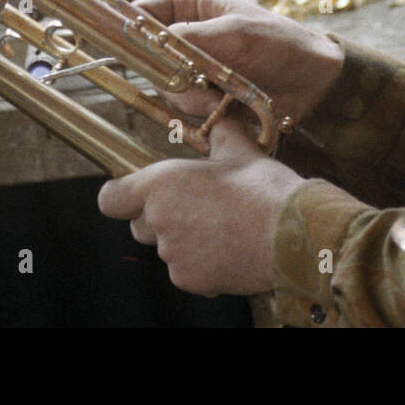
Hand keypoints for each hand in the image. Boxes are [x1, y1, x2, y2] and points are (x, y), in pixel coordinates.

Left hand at [97, 118, 307, 295]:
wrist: (293, 234)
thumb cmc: (264, 189)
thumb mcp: (239, 149)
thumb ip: (218, 133)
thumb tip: (218, 123)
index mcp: (161, 184)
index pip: (110, 199)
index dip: (120, 195)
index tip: (133, 192)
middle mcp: (160, 221)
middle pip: (139, 224)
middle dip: (159, 217)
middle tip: (194, 207)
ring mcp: (174, 255)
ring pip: (165, 248)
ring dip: (182, 240)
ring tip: (219, 227)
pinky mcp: (192, 281)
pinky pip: (185, 271)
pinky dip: (200, 264)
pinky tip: (227, 249)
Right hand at [134, 0, 343, 123]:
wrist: (314, 83)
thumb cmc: (280, 44)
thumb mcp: (235, 33)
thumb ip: (190, 36)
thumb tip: (151, 40)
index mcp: (191, 4)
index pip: (143, 12)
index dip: (127, 29)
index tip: (120, 47)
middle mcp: (187, 32)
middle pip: (148, 55)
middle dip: (169, 72)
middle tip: (194, 78)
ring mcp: (194, 65)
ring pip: (164, 85)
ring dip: (188, 94)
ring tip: (219, 93)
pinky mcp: (203, 93)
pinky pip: (182, 105)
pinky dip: (199, 109)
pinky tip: (224, 106)